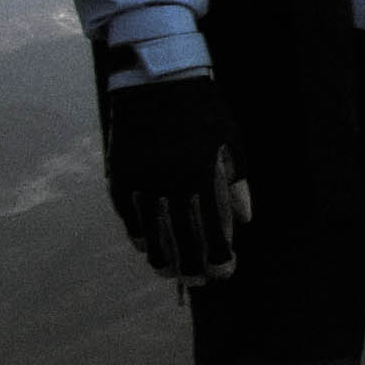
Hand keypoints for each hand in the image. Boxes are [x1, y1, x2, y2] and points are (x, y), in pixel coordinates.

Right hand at [103, 76, 249, 284]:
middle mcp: (169, 182)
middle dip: (191, 265)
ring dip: (161, 257)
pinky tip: (146, 247)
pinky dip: (137, 234)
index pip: (211, 228)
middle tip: (198, 282)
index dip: (218, 256)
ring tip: (170, 272)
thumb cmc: (203, 112)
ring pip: (149, 232)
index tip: (225, 271)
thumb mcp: (230, 142)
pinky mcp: (120, 176)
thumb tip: (245, 221)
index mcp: (201, 174)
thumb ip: (237, 183)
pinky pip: (128, 216)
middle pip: (179, 238)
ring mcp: (141, 181)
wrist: (156, 82)